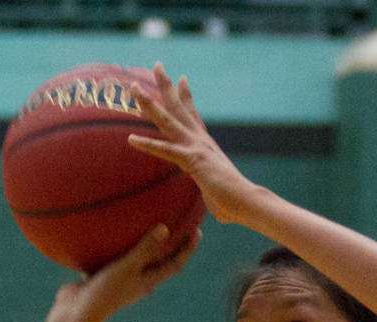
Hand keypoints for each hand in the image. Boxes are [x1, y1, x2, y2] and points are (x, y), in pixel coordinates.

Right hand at [57, 224, 199, 321]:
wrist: (75, 313)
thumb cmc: (104, 293)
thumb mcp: (126, 268)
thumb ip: (144, 248)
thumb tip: (165, 228)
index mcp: (148, 282)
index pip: (175, 264)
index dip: (188, 249)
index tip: (198, 231)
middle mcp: (137, 281)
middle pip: (159, 261)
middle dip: (170, 244)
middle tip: (179, 223)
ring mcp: (120, 280)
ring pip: (136, 259)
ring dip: (144, 244)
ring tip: (146, 223)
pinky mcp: (103, 277)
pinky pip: (114, 258)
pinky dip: (116, 245)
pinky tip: (110, 230)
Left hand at [127, 63, 260, 225]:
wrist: (246, 201)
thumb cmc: (232, 200)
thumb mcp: (214, 185)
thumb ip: (207, 183)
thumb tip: (210, 194)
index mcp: (205, 143)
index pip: (193, 114)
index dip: (186, 96)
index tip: (181, 78)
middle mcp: (199, 139)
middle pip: (179, 107)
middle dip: (166, 85)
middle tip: (157, 65)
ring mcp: (195, 147)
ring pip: (167, 120)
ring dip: (149, 104)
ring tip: (133, 90)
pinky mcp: (192, 160)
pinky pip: (165, 151)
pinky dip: (148, 145)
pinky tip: (131, 139)